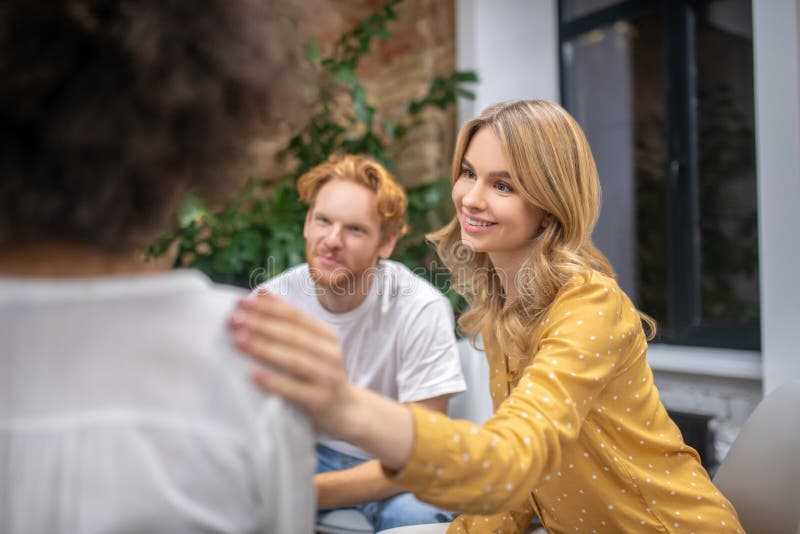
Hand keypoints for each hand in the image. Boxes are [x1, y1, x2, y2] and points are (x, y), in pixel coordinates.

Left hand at [228, 292, 351, 435]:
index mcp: (326, 335)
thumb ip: (290, 322)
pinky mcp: (321, 401)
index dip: (268, 307)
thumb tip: (262, 293)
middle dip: (261, 324)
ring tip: (238, 340)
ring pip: (294, 360)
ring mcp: (328, 377)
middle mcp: (330, 353)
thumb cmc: (319, 374)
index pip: (295, 316)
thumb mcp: (311, 346)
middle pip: (293, 335)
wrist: (346, 411)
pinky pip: (295, 390)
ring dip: (264, 348)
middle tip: (233, 319)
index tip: (241, 302)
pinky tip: (253, 375)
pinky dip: (274, 382)